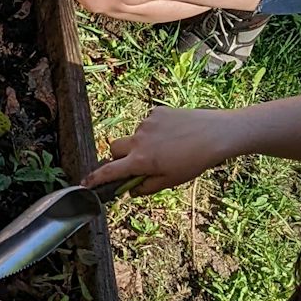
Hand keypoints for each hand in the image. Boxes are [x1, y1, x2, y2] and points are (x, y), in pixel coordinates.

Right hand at [84, 106, 234, 193]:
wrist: (216, 134)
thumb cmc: (195, 161)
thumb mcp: (171, 181)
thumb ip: (147, 187)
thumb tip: (130, 189)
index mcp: (141, 161)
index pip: (110, 171)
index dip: (95, 179)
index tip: (84, 184)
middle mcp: (138, 140)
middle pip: (114, 148)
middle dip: (118, 156)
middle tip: (136, 162)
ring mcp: (146, 123)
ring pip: (134, 136)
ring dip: (142, 143)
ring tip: (169, 147)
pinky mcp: (155, 111)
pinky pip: (147, 123)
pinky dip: (154, 130)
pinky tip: (174, 134)